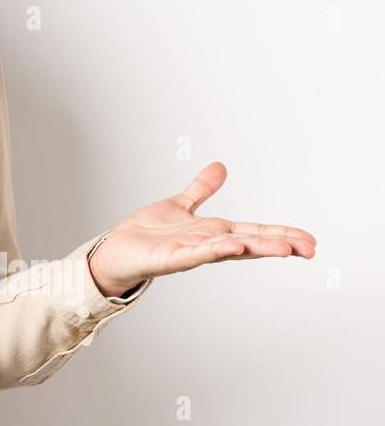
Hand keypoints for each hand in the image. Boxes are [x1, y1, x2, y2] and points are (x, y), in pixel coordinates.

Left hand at [89, 161, 316, 296]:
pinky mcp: (170, 259)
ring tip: (283, 249)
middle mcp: (207, 244)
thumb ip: (201, 189)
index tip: (309, 240)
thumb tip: (221, 167)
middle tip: (310, 249)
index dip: (281, 234)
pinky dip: (214, 250)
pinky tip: (232, 245)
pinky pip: (195, 254)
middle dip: (279, 245)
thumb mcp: (180, 205)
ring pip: (229, 249)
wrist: (116, 251)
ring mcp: (190, 253)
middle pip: (250, 243)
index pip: (254, 231)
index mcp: (213, 231)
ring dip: (256, 248)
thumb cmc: (148, 234)